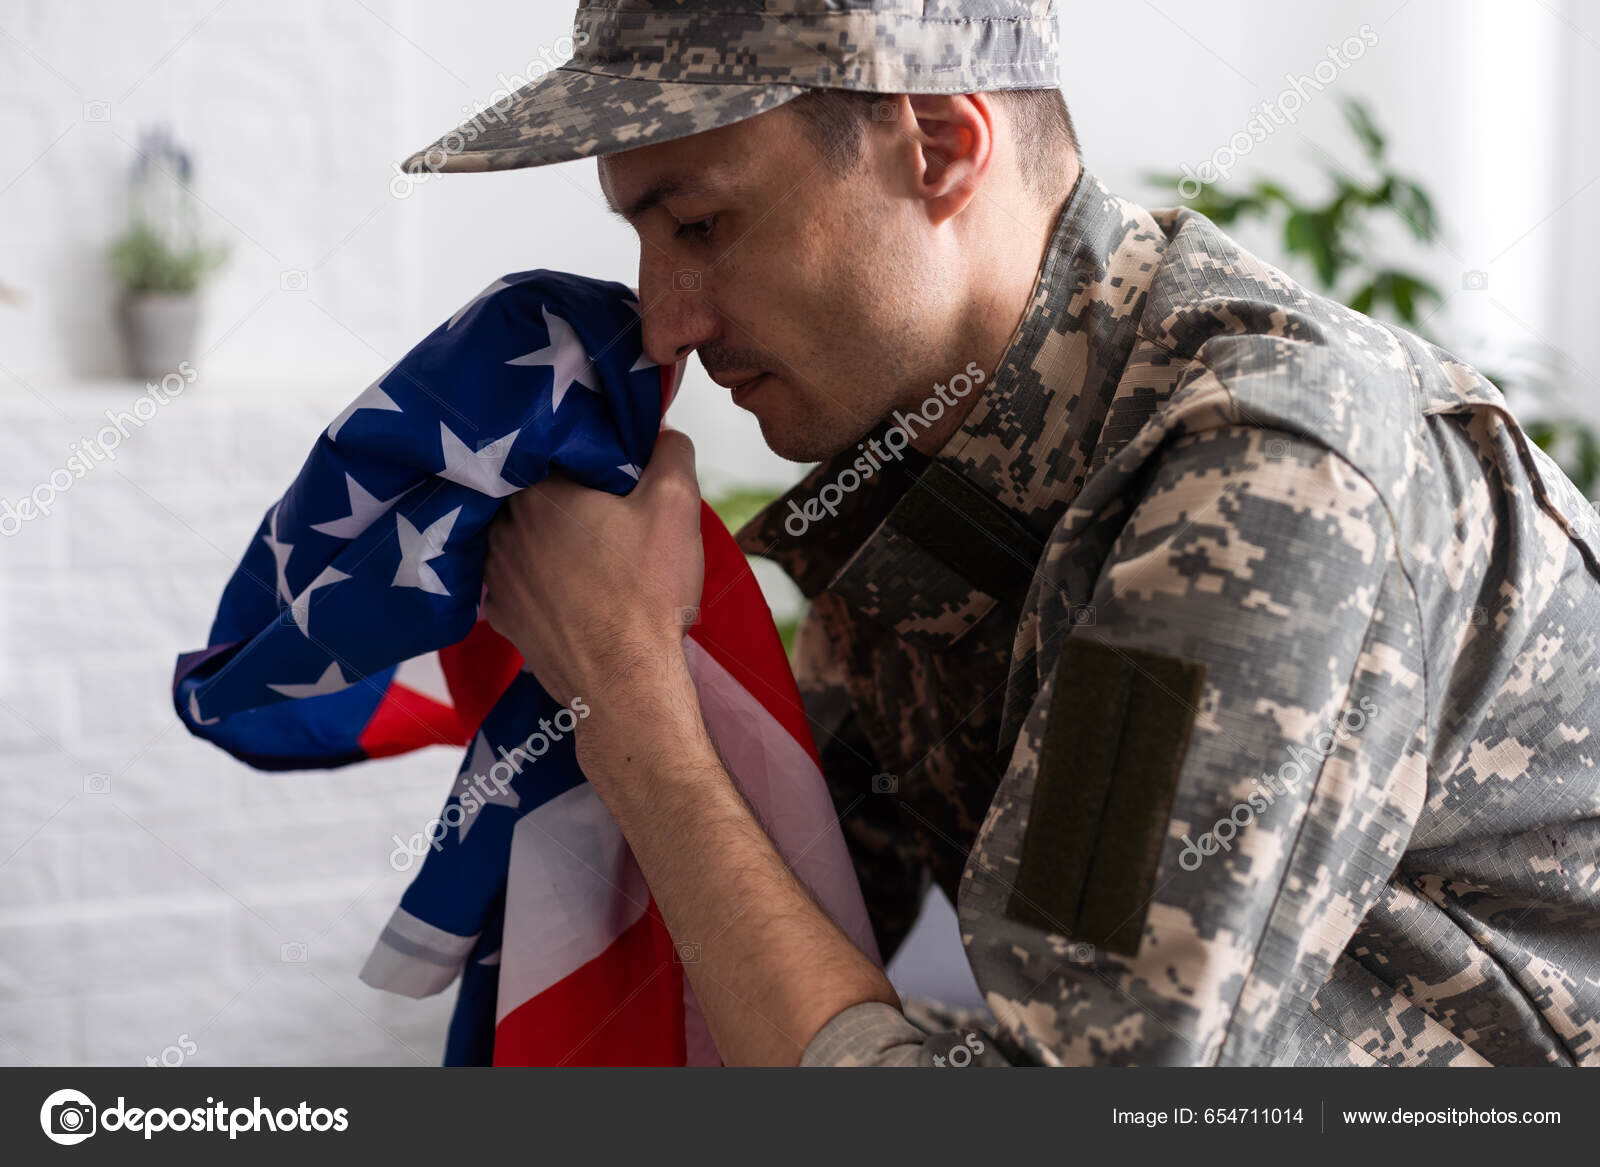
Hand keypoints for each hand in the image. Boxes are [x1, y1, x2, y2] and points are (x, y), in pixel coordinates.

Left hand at [482, 429, 704, 718]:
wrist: (626, 685)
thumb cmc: (648, 592)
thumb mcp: (676, 506)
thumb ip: (669, 452)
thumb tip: (660, 431)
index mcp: (537, 491)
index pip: (554, 451)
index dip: (587, 457)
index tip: (615, 474)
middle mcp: (502, 529)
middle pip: (533, 494)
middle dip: (566, 498)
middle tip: (607, 513)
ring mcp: (495, 577)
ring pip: (521, 537)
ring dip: (547, 539)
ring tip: (590, 554)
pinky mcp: (502, 617)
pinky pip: (516, 581)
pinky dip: (538, 580)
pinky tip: (571, 589)